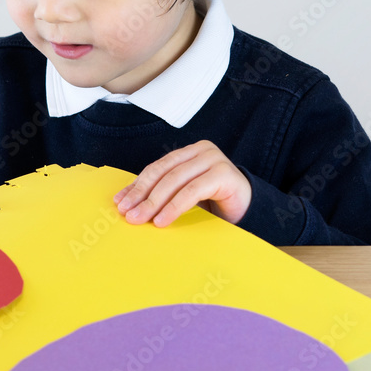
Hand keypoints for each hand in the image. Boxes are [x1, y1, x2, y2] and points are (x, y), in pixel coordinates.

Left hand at [114, 140, 251, 226]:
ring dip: (154, 202)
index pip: (156, 168)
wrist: (250, 210)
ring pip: (175, 180)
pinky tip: (162, 220)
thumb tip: (131, 204)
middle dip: (142, 194)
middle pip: (163, 172)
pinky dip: (174, 207)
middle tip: (127, 213)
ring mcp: (213, 160)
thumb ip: (164, 193)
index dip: (136, 185)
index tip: (120, 201)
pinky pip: (192, 191)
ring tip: (141, 218)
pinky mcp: (223, 174)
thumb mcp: (184, 195)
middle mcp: (200, 151)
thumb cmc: (215, 204)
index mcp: (188, 152)